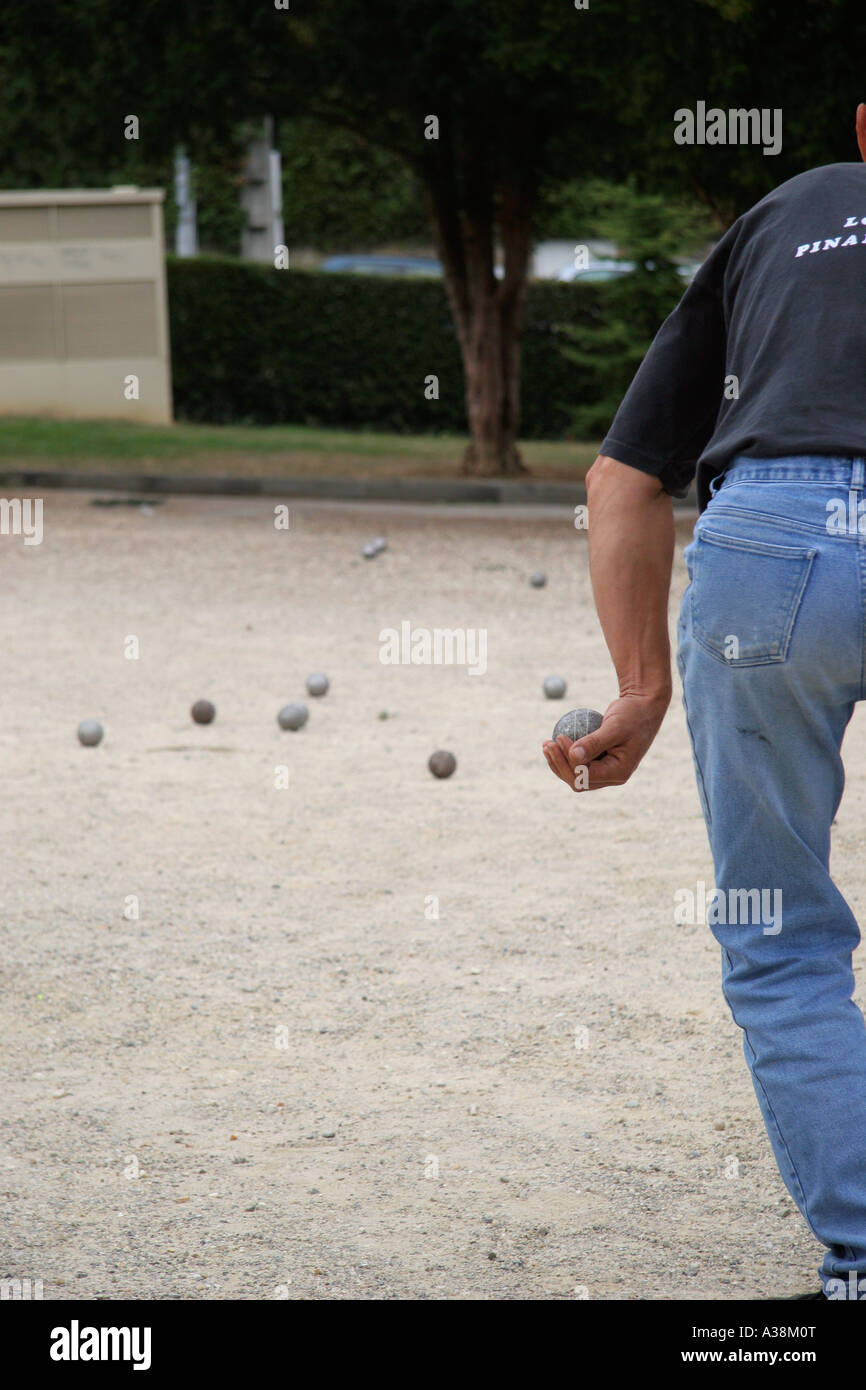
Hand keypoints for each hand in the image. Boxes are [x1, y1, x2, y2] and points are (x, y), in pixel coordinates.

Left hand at [541, 689, 669, 791]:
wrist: (643, 707)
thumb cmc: (632, 714)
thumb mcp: (615, 726)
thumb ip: (595, 742)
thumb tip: (573, 756)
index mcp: (619, 772)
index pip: (586, 776)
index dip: (569, 761)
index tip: (560, 738)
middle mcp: (612, 776)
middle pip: (578, 780)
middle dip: (560, 764)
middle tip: (547, 744)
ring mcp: (605, 770)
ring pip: (575, 775)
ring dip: (559, 762)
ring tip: (546, 744)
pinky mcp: (599, 761)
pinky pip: (578, 764)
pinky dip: (564, 756)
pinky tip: (553, 742)